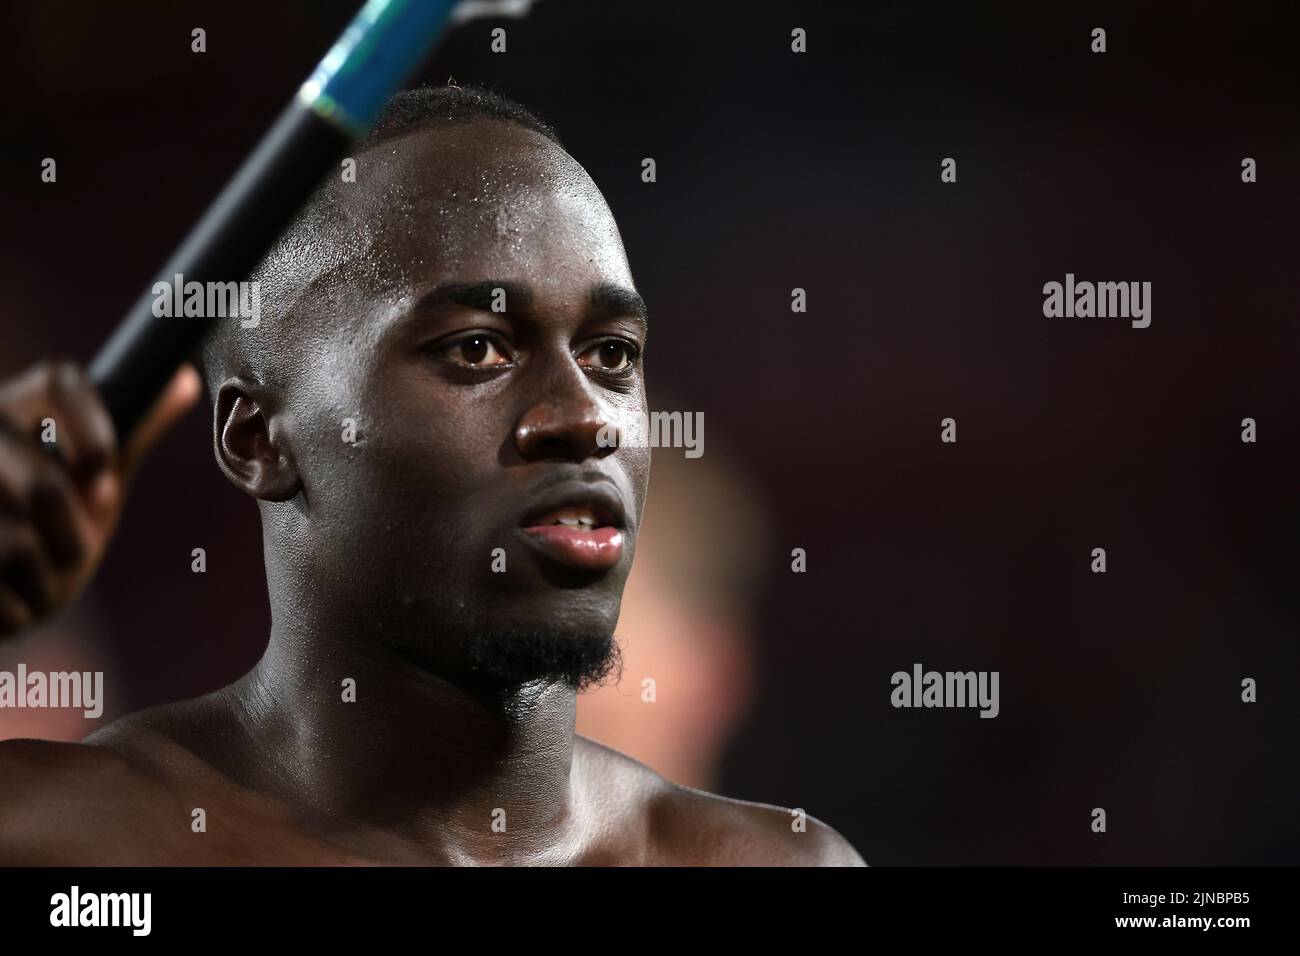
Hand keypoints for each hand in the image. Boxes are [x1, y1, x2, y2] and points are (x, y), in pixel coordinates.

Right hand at [0, 360, 200, 636]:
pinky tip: (6, 598)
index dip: (96, 436)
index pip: (59, 379)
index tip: (106, 487)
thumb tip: (184, 379)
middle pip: (47, 486)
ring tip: (31, 575)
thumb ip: (130, 434)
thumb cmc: (50, 527)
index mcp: (11, 409)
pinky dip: (16, 611)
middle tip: (68, 549)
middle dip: (73, 535)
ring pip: (20, 548)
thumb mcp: (93, 480)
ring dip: (45, 581)